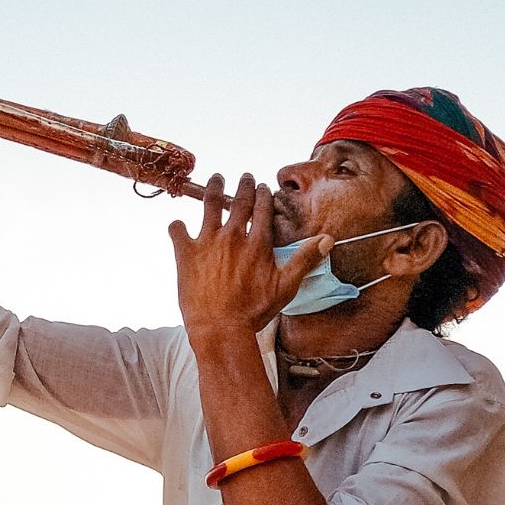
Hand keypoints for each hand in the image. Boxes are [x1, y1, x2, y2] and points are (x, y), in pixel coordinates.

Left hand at [168, 173, 332, 340]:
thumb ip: (304, 260)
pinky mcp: (185, 253)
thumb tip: (327, 239)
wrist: (220, 327)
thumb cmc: (253, 311)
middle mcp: (232, 236)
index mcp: (257, 243)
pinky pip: (177, 230)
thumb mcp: (285, 287)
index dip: (263, 196)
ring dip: (213, 189)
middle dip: (243, 186)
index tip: (262, 188)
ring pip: (210, 205)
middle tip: (244, 176)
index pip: (262, 209)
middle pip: (239, 201)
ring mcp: (207, 242)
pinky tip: (177, 224)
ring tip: (216, 179)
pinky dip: (176, 226)